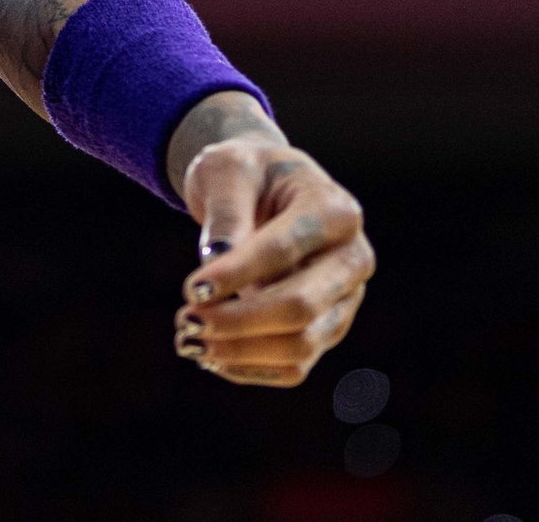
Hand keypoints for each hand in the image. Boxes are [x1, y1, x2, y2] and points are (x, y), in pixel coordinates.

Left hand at [171, 136, 372, 386]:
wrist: (262, 188)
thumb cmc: (245, 173)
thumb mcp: (228, 170)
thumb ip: (226, 211)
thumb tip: (217, 259)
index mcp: (335, 211)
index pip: (285, 250)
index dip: (237, 274)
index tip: (192, 290)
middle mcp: (352, 260)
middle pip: (301, 308)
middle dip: (239, 320)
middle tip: (186, 320)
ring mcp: (344, 300)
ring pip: (300, 346)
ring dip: (240, 350)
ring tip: (190, 338)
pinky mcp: (327, 329)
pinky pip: (294, 366)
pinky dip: (249, 368)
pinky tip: (210, 355)